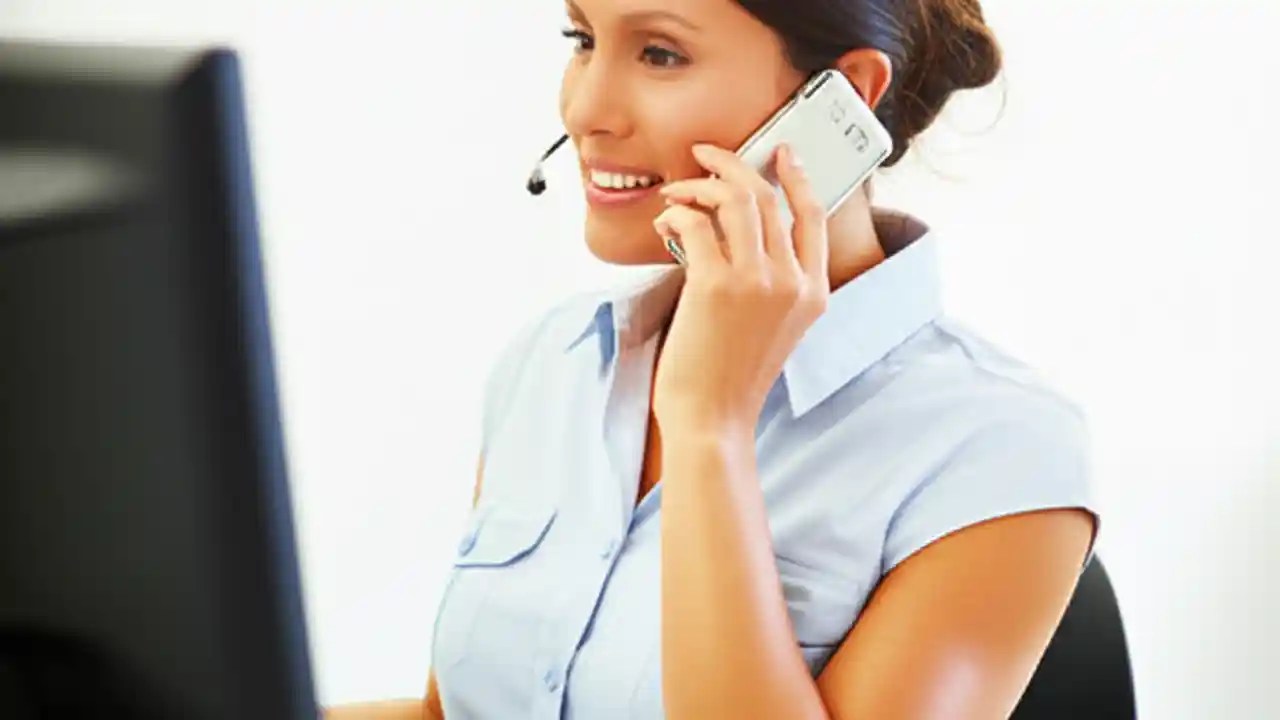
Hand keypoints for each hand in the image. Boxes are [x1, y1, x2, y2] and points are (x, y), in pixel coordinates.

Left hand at [651, 142, 829, 433]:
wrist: (712, 418)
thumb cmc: (731, 377)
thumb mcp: (775, 328)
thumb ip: (773, 284)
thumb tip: (737, 231)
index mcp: (814, 293)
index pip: (814, 217)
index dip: (797, 177)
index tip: (779, 153)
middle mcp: (792, 281)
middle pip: (768, 197)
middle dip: (731, 166)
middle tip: (705, 156)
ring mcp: (757, 281)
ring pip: (735, 200)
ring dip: (699, 185)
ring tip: (676, 191)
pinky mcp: (716, 285)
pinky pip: (696, 223)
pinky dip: (676, 214)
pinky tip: (665, 222)